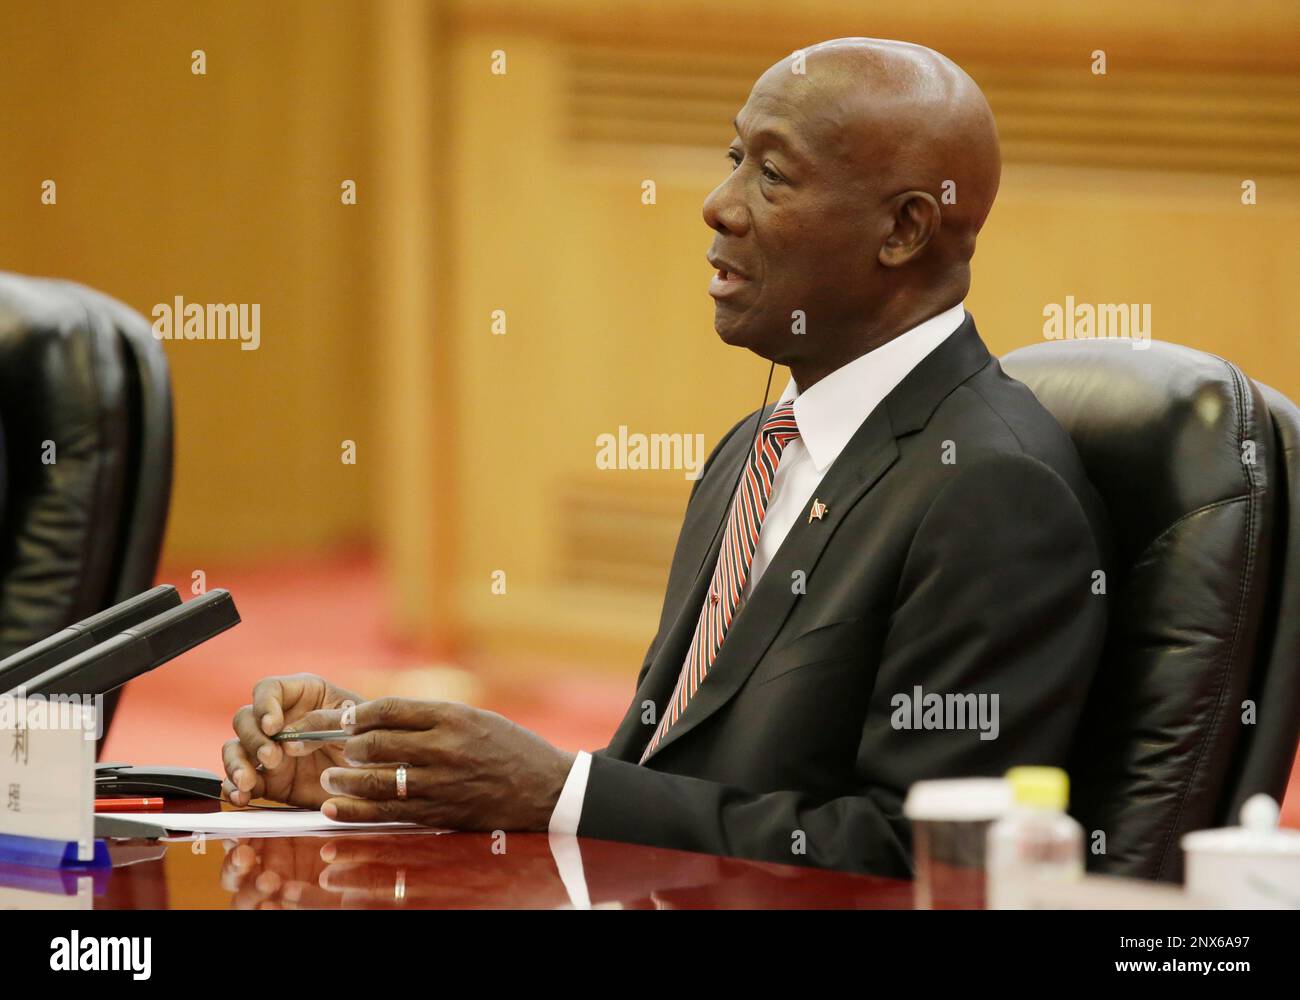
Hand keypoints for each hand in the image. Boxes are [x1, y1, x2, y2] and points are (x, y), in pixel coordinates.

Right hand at [223, 673, 364, 807]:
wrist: (382, 780)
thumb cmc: (374, 740)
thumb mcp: (356, 725)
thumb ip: (323, 723)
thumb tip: (288, 738)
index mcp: (303, 695)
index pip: (268, 689)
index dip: (264, 705)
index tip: (273, 726)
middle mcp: (281, 721)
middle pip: (245, 719)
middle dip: (253, 738)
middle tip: (271, 757)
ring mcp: (271, 751)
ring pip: (235, 749)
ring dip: (236, 764)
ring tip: (248, 782)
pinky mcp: (269, 781)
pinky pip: (239, 782)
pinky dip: (233, 789)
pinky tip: (241, 797)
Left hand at [317, 698, 575, 831]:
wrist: (546, 789)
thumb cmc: (510, 748)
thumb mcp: (475, 718)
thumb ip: (431, 718)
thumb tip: (378, 719)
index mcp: (454, 716)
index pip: (390, 710)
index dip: (357, 715)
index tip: (342, 720)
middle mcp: (445, 748)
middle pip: (377, 743)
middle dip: (346, 745)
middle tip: (332, 748)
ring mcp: (442, 783)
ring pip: (377, 781)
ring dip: (344, 779)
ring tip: (328, 778)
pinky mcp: (441, 813)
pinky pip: (389, 813)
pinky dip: (356, 811)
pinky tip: (335, 808)